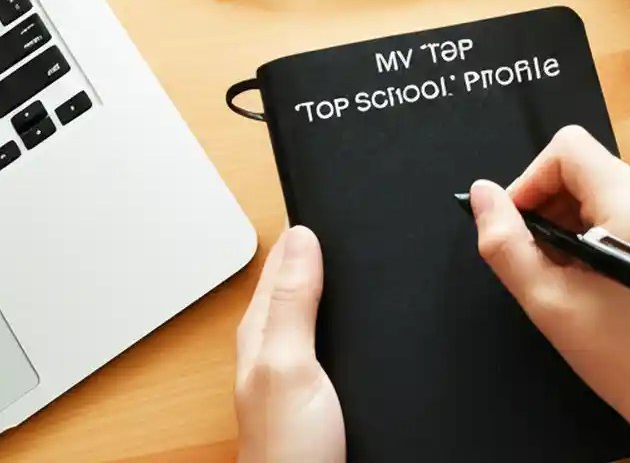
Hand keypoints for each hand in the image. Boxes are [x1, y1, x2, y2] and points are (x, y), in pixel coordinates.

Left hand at [236, 226, 344, 462]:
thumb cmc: (289, 452)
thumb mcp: (288, 364)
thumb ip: (292, 302)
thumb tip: (301, 236)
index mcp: (263, 332)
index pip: (280, 262)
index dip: (302, 230)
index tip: (324, 193)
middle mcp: (279, 349)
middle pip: (299, 284)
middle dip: (320, 252)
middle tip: (343, 213)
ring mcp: (303, 374)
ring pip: (319, 313)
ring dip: (332, 286)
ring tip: (352, 252)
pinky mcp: (326, 397)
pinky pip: (335, 344)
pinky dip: (348, 324)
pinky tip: (366, 320)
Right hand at [468, 127, 629, 462]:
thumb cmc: (626, 358)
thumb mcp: (549, 302)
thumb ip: (506, 243)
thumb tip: (481, 194)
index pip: (568, 148)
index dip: (529, 180)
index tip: (517, 227)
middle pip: (584, 165)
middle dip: (547, 204)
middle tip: (538, 260)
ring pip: (600, 186)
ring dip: (568, 220)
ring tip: (565, 274)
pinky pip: (622, 207)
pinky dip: (592, 230)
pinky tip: (589, 277)